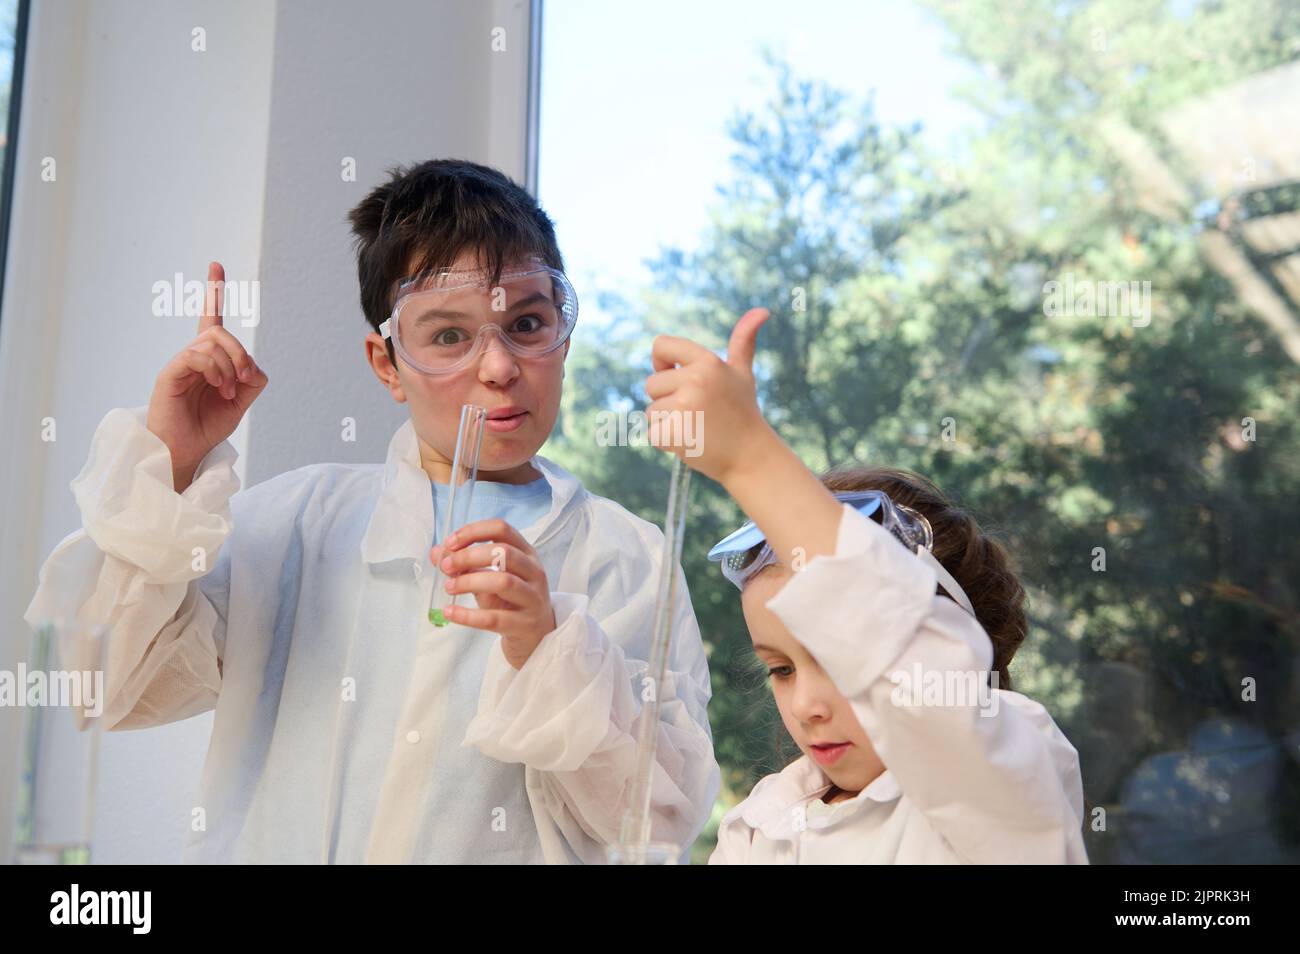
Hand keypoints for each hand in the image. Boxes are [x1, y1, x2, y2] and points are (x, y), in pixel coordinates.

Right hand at [146, 261, 268, 492]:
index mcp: (209, 360)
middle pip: (221, 332)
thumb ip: (252, 380)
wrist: (185, 450)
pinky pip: (196, 355)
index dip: (214, 292)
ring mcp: (180, 363)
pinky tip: (218, 386)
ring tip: (228, 390)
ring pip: (212, 342)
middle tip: (245, 379)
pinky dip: (215, 369)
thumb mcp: (241, 402)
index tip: (216, 265)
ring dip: (230, 365)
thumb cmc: (207, 426)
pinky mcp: (170, 373)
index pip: (211, 319)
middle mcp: (193, 356)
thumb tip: (254, 365)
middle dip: (241, 353)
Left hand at [429, 518, 556, 669]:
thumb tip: (437, 553)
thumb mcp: (490, 578)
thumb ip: (465, 564)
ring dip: (470, 581)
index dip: (473, 532)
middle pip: (504, 553)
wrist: (535, 636)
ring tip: (449, 587)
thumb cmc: (511, 601)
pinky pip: (494, 618)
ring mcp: (533, 598)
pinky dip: (468, 615)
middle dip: (469, 556)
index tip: (450, 543)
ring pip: (503, 582)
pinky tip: (450, 612)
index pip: (502, 529)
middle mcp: (534, 572)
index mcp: (526, 553)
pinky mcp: (524, 624)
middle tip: (446, 567)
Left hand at [644, 307, 773, 484]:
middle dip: (667, 400)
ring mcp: (684, 406)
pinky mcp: (674, 432)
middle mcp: (695, 380)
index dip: (661, 363)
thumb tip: (761, 310)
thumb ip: (743, 341)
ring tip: (697, 427)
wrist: (750, 456)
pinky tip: (691, 441)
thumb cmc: (742, 412)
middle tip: (697, 412)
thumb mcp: (742, 373)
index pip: (661, 345)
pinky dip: (666, 441)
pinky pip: (652, 433)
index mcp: (707, 362)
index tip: (674, 376)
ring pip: (651, 412)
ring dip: (668, 423)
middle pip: (652, 384)